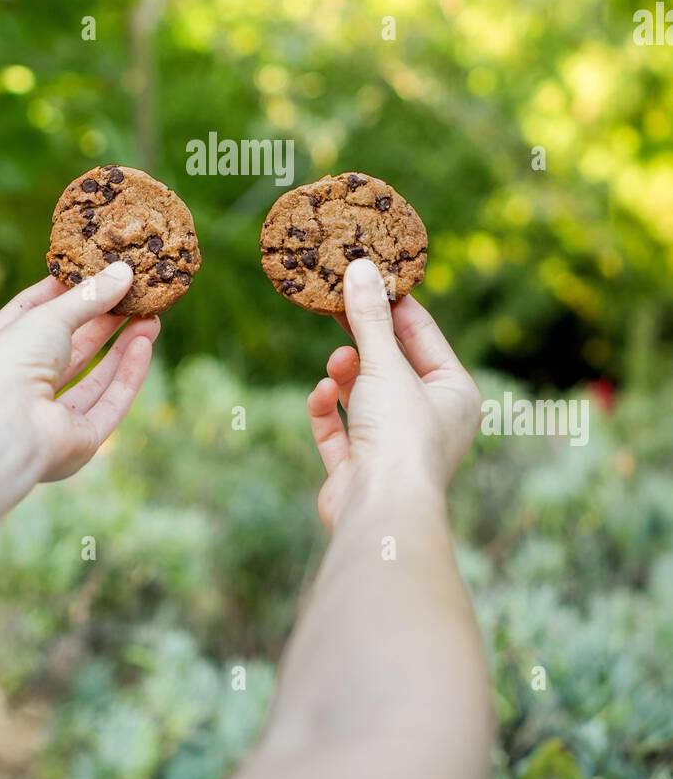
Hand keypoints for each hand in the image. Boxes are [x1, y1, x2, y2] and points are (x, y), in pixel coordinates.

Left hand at [0, 262, 157, 481]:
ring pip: (94, 378)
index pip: (30, 315)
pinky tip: (145, 345)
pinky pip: (108, 405)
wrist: (4, 430)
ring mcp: (50, 418)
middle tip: (134, 296)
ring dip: (122, 347)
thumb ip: (88, 296)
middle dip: (103, 321)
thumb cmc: (8, 365)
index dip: (61, 293)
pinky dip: (127, 376)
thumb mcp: (47, 316)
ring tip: (151, 318)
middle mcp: (20, 387)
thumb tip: (123, 273)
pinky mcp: (78, 441)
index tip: (92, 272)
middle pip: (69, 349)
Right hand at [306, 258, 479, 529]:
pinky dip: (328, 408)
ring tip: (337, 363)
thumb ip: (368, 318)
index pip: (424, 335)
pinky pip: (339, 427)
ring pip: (363, 394)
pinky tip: (323, 393)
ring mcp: (392, 447)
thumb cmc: (401, 435)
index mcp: (455, 394)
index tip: (367, 274)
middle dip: (362, 339)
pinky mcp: (357, 468)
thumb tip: (360, 268)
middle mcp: (429, 420)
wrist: (382, 510)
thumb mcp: (385, 364)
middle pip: (391, 365)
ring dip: (345, 374)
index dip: (395, 303)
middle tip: (334, 303)